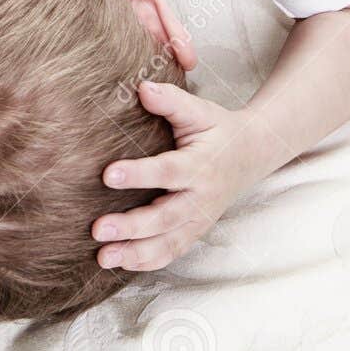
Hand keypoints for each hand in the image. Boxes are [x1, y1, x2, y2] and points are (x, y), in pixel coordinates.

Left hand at [92, 80, 266, 271]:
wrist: (251, 154)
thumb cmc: (217, 129)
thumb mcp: (199, 110)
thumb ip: (171, 100)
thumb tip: (142, 88)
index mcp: (201, 165)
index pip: (168, 171)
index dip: (139, 174)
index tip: (107, 174)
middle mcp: (201, 197)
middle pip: (165, 217)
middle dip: (131, 226)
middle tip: (97, 229)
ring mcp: (199, 218)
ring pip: (167, 242)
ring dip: (135, 253)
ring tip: (103, 257)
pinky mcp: (195, 231)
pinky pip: (172, 252)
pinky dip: (147, 261)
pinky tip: (120, 262)